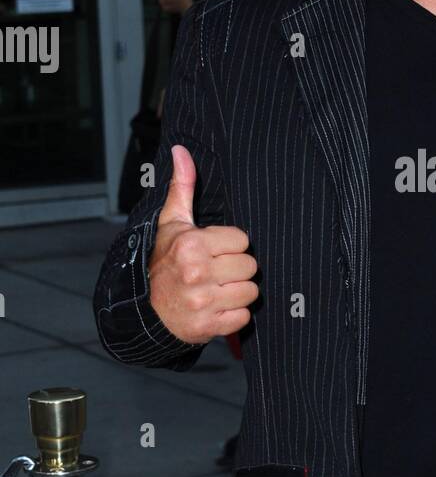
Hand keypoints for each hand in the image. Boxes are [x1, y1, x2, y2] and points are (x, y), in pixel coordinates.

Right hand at [148, 143, 257, 342]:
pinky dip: (234, 315)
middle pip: (250, 266)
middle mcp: (197, 273)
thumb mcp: (172, 224)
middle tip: (217, 271)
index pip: (242, 240)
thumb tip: (182, 150)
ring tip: (218, 288)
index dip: (231, 245)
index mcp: (191, 245)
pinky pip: (244, 317)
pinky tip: (217, 307)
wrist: (144, 312)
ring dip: (238, 292)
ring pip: (251, 291)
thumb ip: (183, 186)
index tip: (214, 250)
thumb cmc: (162, 262)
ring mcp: (203, 302)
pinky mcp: (209, 326)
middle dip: (236, 268)